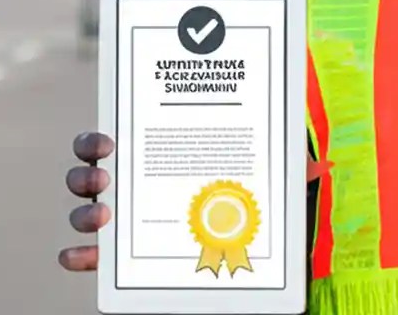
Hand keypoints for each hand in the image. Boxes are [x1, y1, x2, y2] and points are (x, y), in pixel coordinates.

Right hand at [57, 130, 332, 272]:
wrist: (248, 252)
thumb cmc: (251, 200)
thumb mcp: (269, 181)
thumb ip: (283, 168)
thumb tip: (318, 163)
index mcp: (157, 155)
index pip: (113, 138)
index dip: (99, 137)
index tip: (111, 140)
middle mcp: (132, 186)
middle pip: (89, 173)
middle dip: (86, 172)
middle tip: (106, 178)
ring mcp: (124, 223)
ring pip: (85, 213)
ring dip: (83, 213)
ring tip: (104, 216)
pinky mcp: (122, 259)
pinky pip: (92, 259)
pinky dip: (79, 256)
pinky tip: (79, 257)